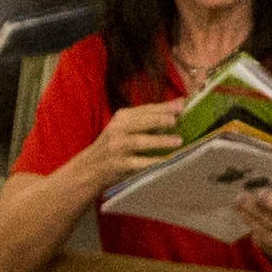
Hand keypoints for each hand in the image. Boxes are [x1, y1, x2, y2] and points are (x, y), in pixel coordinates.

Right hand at [70, 99, 184, 186]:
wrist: (90, 168)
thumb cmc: (116, 146)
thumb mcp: (128, 128)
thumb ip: (151, 117)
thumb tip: (181, 103)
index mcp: (122, 118)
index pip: (144, 110)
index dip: (163, 107)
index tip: (182, 105)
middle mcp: (117, 130)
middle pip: (139, 122)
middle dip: (158, 119)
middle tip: (176, 120)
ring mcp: (116, 148)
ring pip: (138, 142)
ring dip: (159, 141)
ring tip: (178, 140)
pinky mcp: (118, 165)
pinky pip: (138, 164)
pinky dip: (153, 162)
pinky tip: (167, 161)